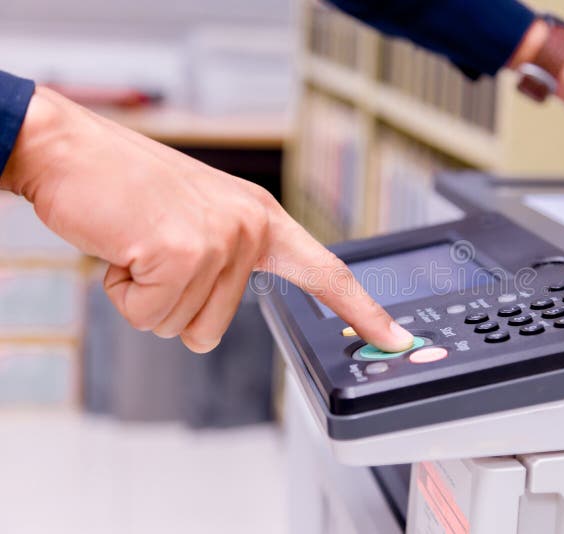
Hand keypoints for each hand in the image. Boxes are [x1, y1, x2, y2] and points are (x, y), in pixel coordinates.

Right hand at [1, 87, 413, 352]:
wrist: (72, 151)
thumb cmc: (128, 189)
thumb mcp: (197, 221)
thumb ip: (226, 262)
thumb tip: (215, 318)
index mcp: (262, 220)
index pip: (326, 273)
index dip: (363, 311)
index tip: (396, 339)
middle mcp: (250, 228)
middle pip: (214, 329)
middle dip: (170, 305)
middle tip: (153, 253)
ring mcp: (221, 238)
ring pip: (180, 327)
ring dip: (145, 297)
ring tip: (138, 246)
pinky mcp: (183, 251)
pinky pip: (149, 315)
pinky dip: (123, 293)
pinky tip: (123, 248)